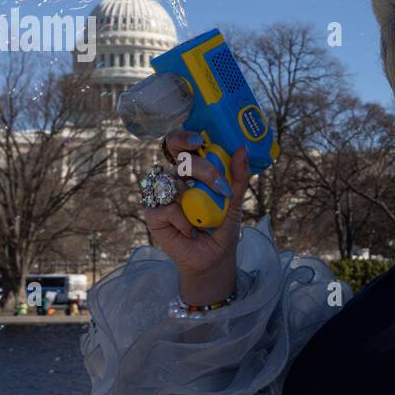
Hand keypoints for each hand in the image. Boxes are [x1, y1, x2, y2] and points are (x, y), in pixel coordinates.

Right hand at [144, 134, 250, 304]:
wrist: (213, 257)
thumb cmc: (221, 226)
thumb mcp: (234, 200)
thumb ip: (238, 176)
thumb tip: (241, 149)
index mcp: (189, 171)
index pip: (180, 145)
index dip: (183, 137)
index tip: (199, 140)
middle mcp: (173, 180)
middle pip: (178, 160)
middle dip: (199, 167)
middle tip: (217, 181)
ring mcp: (161, 196)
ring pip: (170, 182)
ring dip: (194, 196)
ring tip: (209, 214)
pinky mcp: (153, 215)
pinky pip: (166, 208)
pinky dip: (183, 219)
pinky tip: (191, 230)